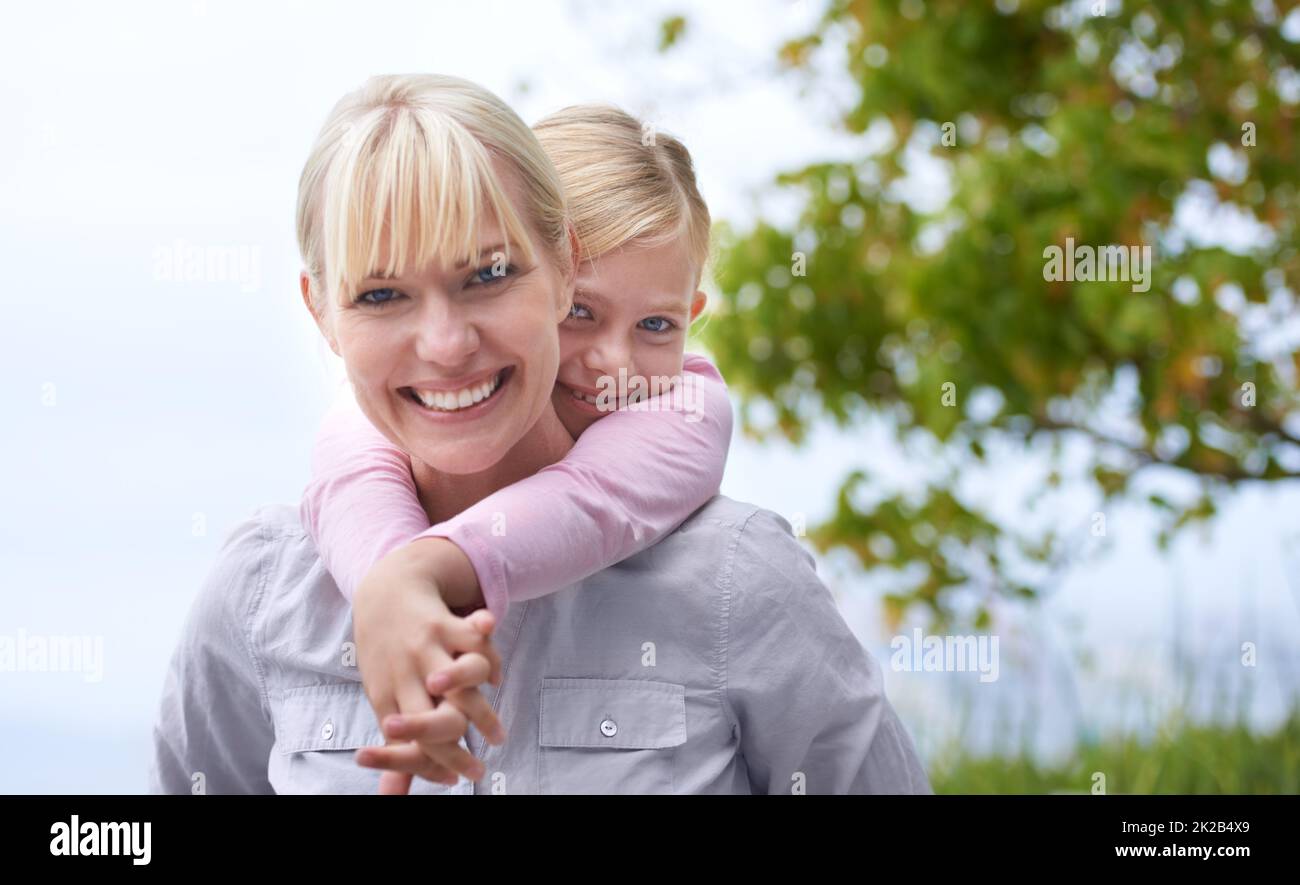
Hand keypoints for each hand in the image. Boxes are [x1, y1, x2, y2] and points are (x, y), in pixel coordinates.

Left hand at [351, 541, 503, 791]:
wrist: (386, 590)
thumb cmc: (385, 653)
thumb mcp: (382, 695)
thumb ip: (395, 745)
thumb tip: (392, 798)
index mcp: (387, 696)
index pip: (410, 742)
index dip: (434, 765)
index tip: (459, 780)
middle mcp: (406, 674)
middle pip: (433, 720)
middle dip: (457, 750)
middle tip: (478, 768)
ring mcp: (426, 648)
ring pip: (458, 683)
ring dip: (481, 710)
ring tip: (496, 736)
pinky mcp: (445, 623)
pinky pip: (474, 642)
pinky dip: (489, 657)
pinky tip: (495, 678)